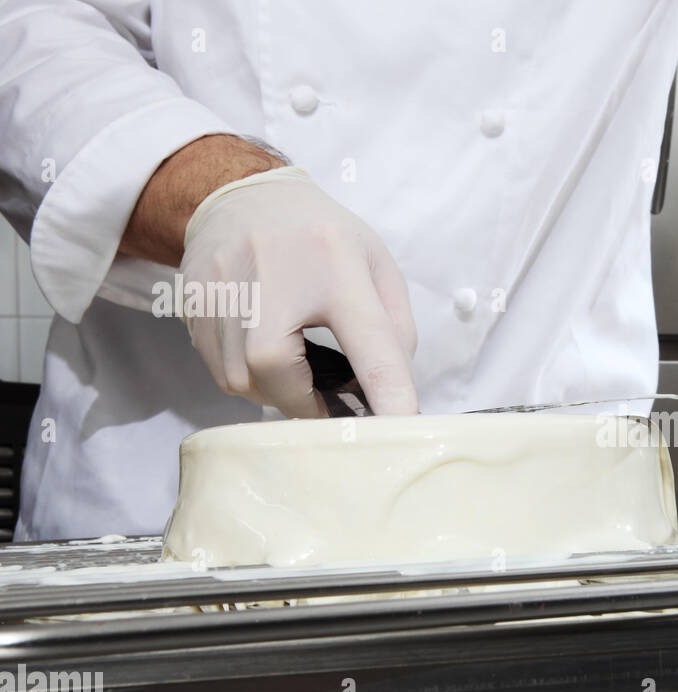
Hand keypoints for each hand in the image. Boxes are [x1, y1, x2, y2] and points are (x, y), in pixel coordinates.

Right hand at [179, 165, 417, 417]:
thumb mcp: (376, 265)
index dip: (389, 392)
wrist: (243, 195)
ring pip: (242, 380)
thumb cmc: (322, 239)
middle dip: (308, 405)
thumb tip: (389, 394)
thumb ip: (395, 330)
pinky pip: (221, 372)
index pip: (369, 342)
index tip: (402, 429)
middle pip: (276, 370)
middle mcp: (272, 276)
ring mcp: (223, 290)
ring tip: (300, 369)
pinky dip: (250, 380)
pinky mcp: (194, 307)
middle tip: (333, 407)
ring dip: (278, 393)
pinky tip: (268, 354)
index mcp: (335, 264)